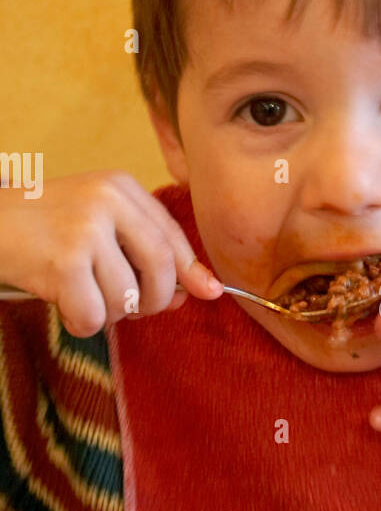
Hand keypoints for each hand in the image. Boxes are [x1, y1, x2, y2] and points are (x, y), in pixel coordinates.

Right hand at [0, 169, 222, 336]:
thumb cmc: (41, 230)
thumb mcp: (96, 225)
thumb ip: (143, 251)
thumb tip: (199, 291)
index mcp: (120, 187)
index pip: (171, 235)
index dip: (191, 269)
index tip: (209, 292)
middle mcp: (107, 202)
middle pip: (161, 267)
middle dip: (153, 300)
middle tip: (132, 309)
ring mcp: (85, 229)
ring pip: (127, 297)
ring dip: (108, 313)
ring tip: (81, 296)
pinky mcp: (64, 261)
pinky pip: (95, 314)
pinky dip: (81, 322)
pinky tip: (63, 305)